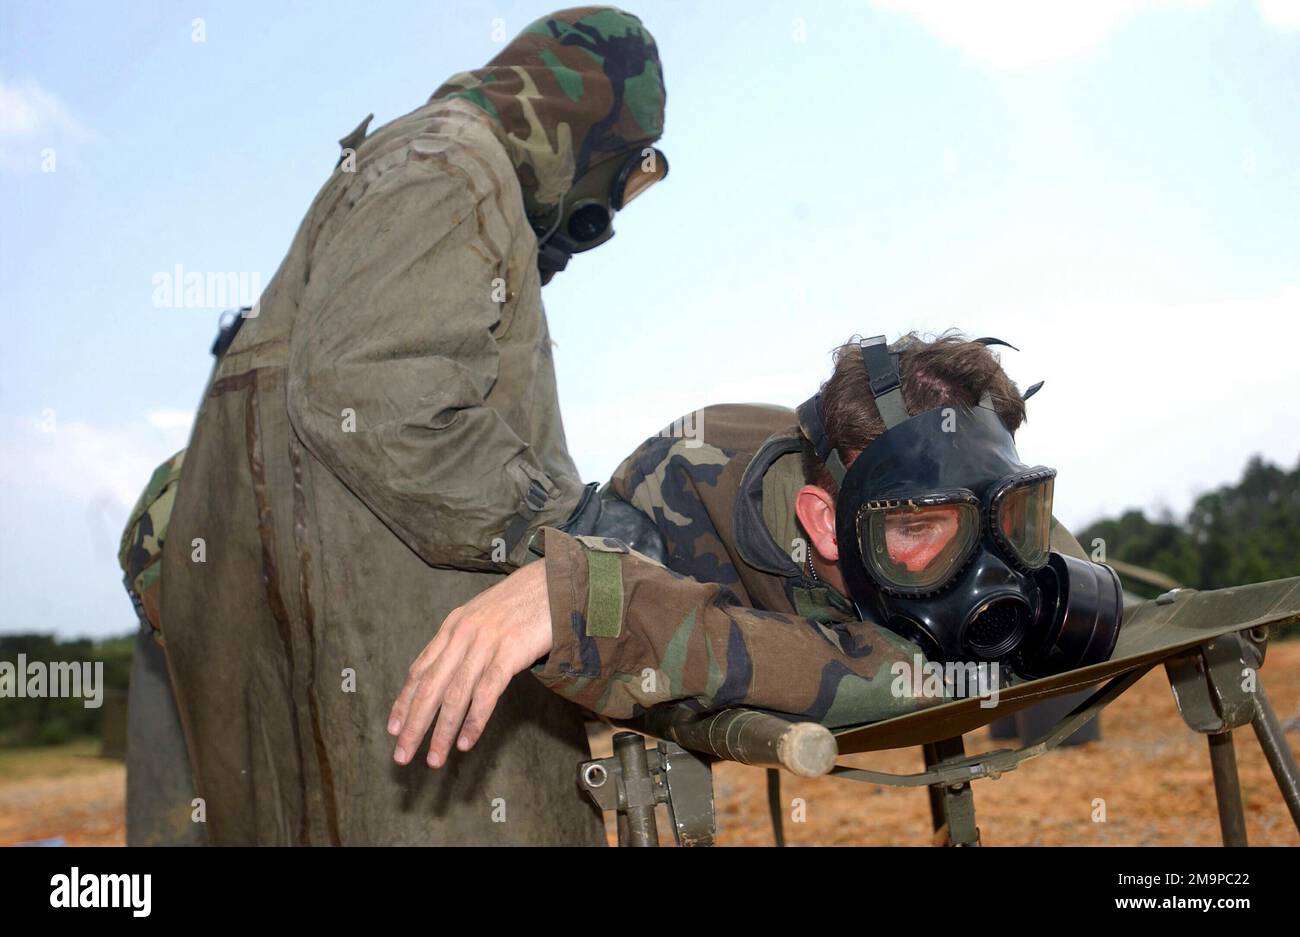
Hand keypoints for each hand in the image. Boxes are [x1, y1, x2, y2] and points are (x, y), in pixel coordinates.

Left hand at [387, 559, 552, 767]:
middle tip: (401, 755)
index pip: (420, 670)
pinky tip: (465, 741)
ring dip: (441, 731)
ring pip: (454, 695)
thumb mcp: (484, 615)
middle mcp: (462, 634)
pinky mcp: (509, 651)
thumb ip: (465, 640)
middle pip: (430, 687)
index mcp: (453, 626)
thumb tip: (452, 669)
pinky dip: (473, 720)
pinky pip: (486, 692)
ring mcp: (485, 642)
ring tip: (434, 759)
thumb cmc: (524, 601)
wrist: (556, 581)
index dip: (404, 701)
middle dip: (413, 724)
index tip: (393, 728)